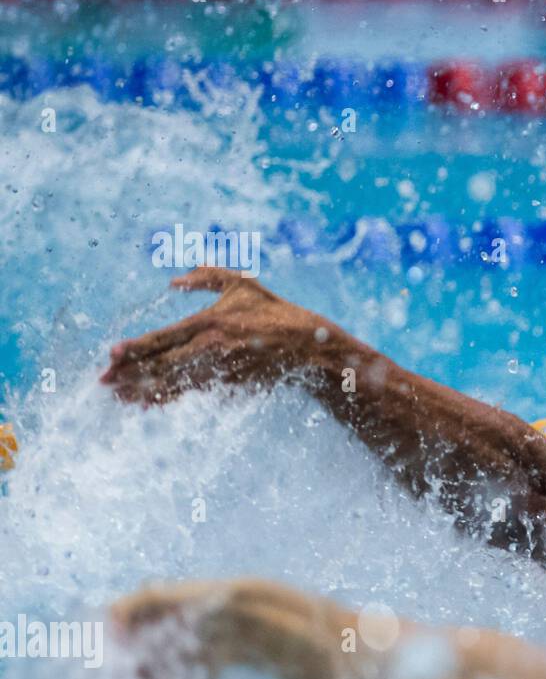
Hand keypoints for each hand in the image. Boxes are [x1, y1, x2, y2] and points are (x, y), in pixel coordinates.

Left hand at [101, 267, 327, 405]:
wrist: (308, 347)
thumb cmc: (274, 311)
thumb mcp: (243, 283)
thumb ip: (207, 276)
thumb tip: (173, 281)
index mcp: (210, 322)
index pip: (163, 338)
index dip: (135, 348)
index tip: (111, 355)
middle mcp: (210, 349)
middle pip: (161, 365)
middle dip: (130, 374)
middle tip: (104, 382)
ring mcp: (219, 370)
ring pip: (173, 383)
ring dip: (143, 390)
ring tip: (120, 396)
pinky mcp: (229, 385)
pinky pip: (191, 392)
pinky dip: (167, 398)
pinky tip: (148, 402)